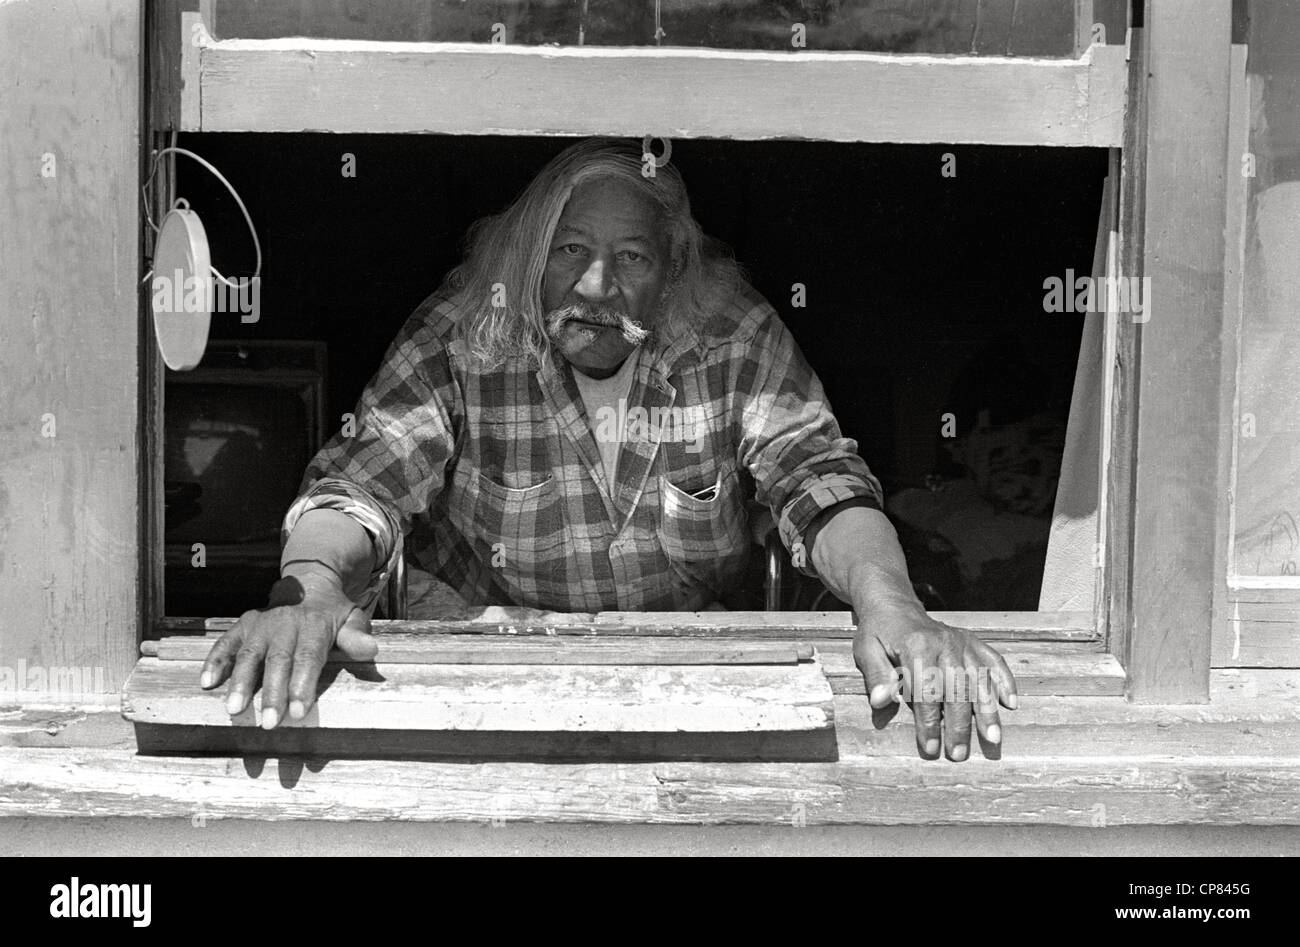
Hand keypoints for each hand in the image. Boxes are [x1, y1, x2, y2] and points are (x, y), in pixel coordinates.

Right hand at [198, 571, 376, 728]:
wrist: (309, 583)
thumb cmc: (332, 613)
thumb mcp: (352, 619)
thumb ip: (357, 636)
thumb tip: (370, 649)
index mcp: (313, 625)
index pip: (308, 658)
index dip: (303, 685)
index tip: (299, 712)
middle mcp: (284, 624)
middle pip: (277, 661)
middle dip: (272, 693)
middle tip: (268, 722)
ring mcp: (260, 624)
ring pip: (248, 654)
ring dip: (239, 683)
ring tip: (234, 710)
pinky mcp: (242, 626)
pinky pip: (225, 643)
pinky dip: (214, 661)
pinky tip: (206, 683)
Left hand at [853, 601, 1017, 760]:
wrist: (895, 605)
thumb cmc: (878, 633)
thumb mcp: (867, 650)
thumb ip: (876, 676)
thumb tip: (880, 702)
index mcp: (917, 646)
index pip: (926, 692)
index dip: (928, 722)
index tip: (931, 748)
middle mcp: (944, 643)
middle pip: (957, 690)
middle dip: (959, 725)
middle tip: (959, 754)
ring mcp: (961, 641)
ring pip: (979, 679)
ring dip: (987, 710)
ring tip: (993, 738)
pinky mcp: (972, 641)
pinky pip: (994, 660)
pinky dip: (1005, 680)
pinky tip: (1011, 702)